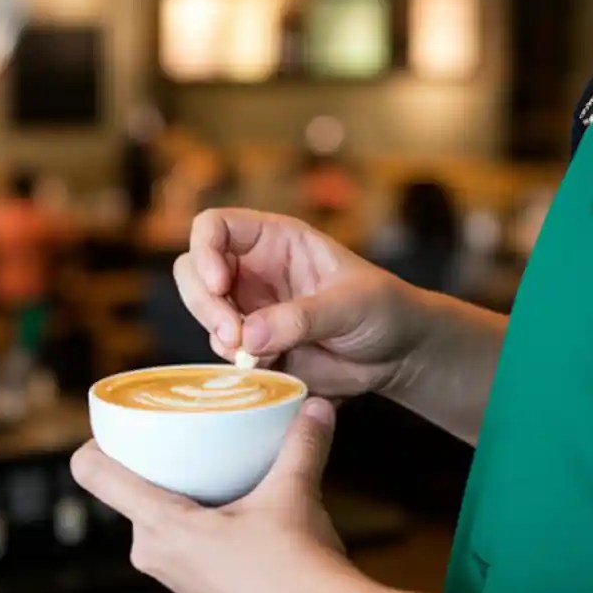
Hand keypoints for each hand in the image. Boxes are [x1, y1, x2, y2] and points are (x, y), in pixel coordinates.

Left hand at [71, 398, 374, 592]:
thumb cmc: (297, 569)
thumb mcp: (294, 493)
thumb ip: (301, 444)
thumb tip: (318, 405)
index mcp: (161, 526)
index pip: (94, 473)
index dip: (98, 440)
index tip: (119, 420)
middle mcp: (155, 554)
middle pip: (128, 491)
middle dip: (152, 463)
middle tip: (182, 434)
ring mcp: (174, 578)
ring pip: (156, 520)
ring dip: (178, 493)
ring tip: (210, 465)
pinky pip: (179, 545)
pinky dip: (196, 522)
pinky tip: (229, 509)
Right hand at [174, 209, 428, 398]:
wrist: (400, 354)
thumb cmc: (385, 309)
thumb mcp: (353, 304)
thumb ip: (303, 316)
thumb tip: (250, 336)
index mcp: (274, 239)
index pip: (214, 227)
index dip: (205, 251)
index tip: (219, 284)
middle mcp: (252, 269)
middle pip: (193, 270)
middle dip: (203, 302)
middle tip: (233, 335)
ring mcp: (248, 307)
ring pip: (202, 312)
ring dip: (218, 334)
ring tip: (255, 355)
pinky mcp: (252, 345)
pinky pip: (223, 349)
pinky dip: (234, 360)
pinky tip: (267, 366)